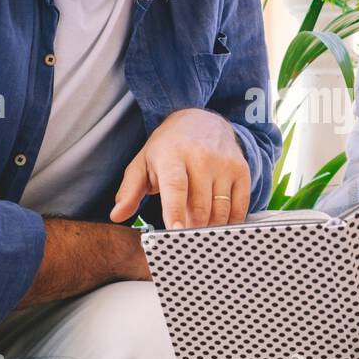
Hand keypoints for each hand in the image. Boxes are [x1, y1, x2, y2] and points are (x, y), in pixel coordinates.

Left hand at [110, 108, 249, 228]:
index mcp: (172, 155)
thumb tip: (117, 216)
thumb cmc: (167, 148)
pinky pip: (240, 206)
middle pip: (200, 205)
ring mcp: (224, 163)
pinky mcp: (241, 170)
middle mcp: (201, 157)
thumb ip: (129, 191)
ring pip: (221, 209)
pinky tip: (218, 225)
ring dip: (210, 228)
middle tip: (183, 239)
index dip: (175, 209)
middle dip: (191, 228)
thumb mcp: (143, 163)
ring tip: (198, 229)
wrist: (202, 120)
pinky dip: (230, 222)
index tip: (175, 231)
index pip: (175, 186)